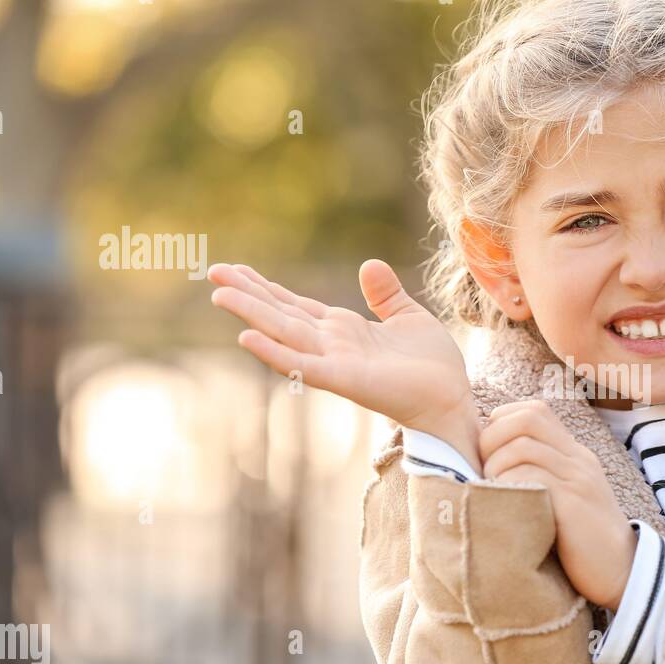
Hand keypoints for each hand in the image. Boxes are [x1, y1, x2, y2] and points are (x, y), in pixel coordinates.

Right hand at [208, 260, 482, 470]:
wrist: (452, 399)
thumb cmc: (433, 365)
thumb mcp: (409, 318)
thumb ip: (386, 295)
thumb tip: (369, 263)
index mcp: (344, 330)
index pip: (296, 304)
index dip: (266, 286)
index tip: (235, 269)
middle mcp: (332, 345)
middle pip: (281, 314)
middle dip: (248, 294)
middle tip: (212, 272)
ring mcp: (335, 362)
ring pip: (285, 333)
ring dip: (252, 314)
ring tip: (219, 295)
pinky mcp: (345, 380)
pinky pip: (304, 365)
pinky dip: (275, 353)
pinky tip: (247, 338)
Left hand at [479, 400, 636, 610]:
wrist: (621, 573)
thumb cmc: (580, 542)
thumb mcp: (564, 498)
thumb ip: (539, 476)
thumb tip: (487, 460)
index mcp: (575, 455)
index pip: (535, 411)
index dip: (502, 422)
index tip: (489, 452)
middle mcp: (578, 460)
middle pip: (527, 419)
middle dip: (493, 439)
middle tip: (485, 471)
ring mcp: (578, 479)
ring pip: (522, 447)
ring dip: (496, 466)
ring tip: (494, 492)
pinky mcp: (573, 504)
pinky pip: (530, 477)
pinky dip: (507, 486)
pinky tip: (504, 506)